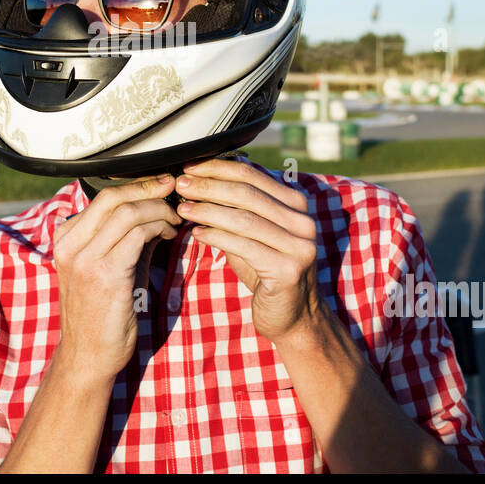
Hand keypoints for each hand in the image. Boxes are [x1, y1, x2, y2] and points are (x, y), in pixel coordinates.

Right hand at [51, 174, 181, 383]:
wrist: (89, 357)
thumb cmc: (102, 314)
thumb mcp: (110, 267)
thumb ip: (128, 238)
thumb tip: (157, 209)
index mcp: (65, 239)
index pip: (103, 197)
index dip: (137, 185)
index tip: (161, 185)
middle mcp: (70, 245)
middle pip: (112, 198)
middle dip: (149, 188)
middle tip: (173, 189)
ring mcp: (84, 260)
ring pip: (127, 213)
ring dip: (158, 210)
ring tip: (175, 219)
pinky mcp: (104, 275)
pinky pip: (137, 236)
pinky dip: (159, 227)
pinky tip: (169, 234)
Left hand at [175, 158, 320, 342]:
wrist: (293, 318)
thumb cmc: (267, 272)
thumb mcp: (253, 235)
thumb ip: (237, 209)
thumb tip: (203, 179)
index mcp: (296, 205)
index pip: (253, 175)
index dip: (218, 168)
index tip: (189, 166)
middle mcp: (303, 221)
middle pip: (248, 194)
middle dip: (209, 186)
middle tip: (181, 184)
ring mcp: (299, 245)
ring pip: (244, 219)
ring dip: (208, 210)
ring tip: (183, 208)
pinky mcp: (288, 270)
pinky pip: (244, 246)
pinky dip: (217, 237)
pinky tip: (197, 233)